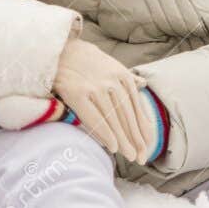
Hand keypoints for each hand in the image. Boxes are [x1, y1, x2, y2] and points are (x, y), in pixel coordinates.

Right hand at [51, 37, 153, 161]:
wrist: (61, 49)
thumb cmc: (87, 62)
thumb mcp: (111, 65)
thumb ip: (128, 78)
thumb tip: (144, 83)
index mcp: (124, 77)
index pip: (136, 109)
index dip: (143, 130)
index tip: (147, 147)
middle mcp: (112, 82)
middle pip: (127, 116)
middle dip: (135, 139)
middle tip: (140, 158)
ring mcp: (95, 88)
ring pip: (113, 119)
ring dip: (123, 140)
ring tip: (129, 155)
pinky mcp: (77, 93)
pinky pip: (94, 118)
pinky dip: (105, 133)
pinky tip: (112, 146)